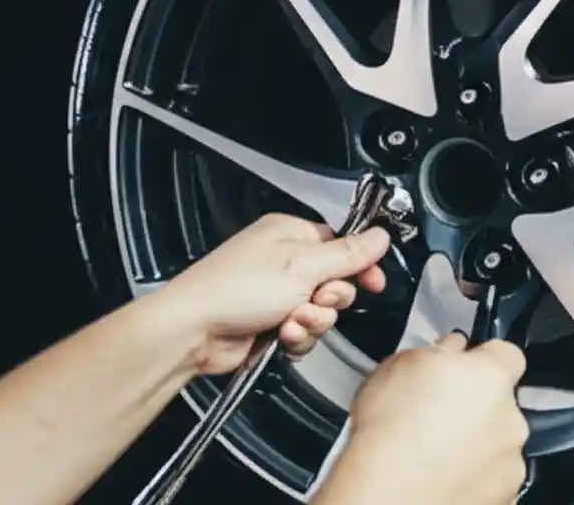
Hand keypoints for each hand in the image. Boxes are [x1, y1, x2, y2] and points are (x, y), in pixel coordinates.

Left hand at [156, 213, 388, 374]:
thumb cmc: (234, 289)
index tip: (372, 282)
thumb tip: (381, 235)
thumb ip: (348, 254)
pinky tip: (282, 335)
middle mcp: (285, 263)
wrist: (192, 331)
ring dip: (313, 322)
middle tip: (315, 299)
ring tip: (290, 321)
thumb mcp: (302, 266)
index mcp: (291, 235)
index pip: (343, 246)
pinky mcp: (272, 324)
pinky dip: (298, 338)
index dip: (361, 266)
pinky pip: (305, 333)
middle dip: (331, 300)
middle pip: (337, 283)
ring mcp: (277, 295)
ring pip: (323, 313)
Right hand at [315, 333, 528, 504]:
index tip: (465, 370)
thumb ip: (438, 351)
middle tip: (437, 417)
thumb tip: (452, 348)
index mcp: (491, 378)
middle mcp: (511, 419)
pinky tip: (442, 478)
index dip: (485, 360)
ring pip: (498, 444)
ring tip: (434, 454)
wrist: (386, 495)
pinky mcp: (504, 497)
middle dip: (477, 408)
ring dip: (476, 446)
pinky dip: (474, 479)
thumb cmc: (388, 431)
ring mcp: (510, 463)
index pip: (507, 354)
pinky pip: (493, 480)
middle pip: (502, 404)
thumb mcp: (399, 366)